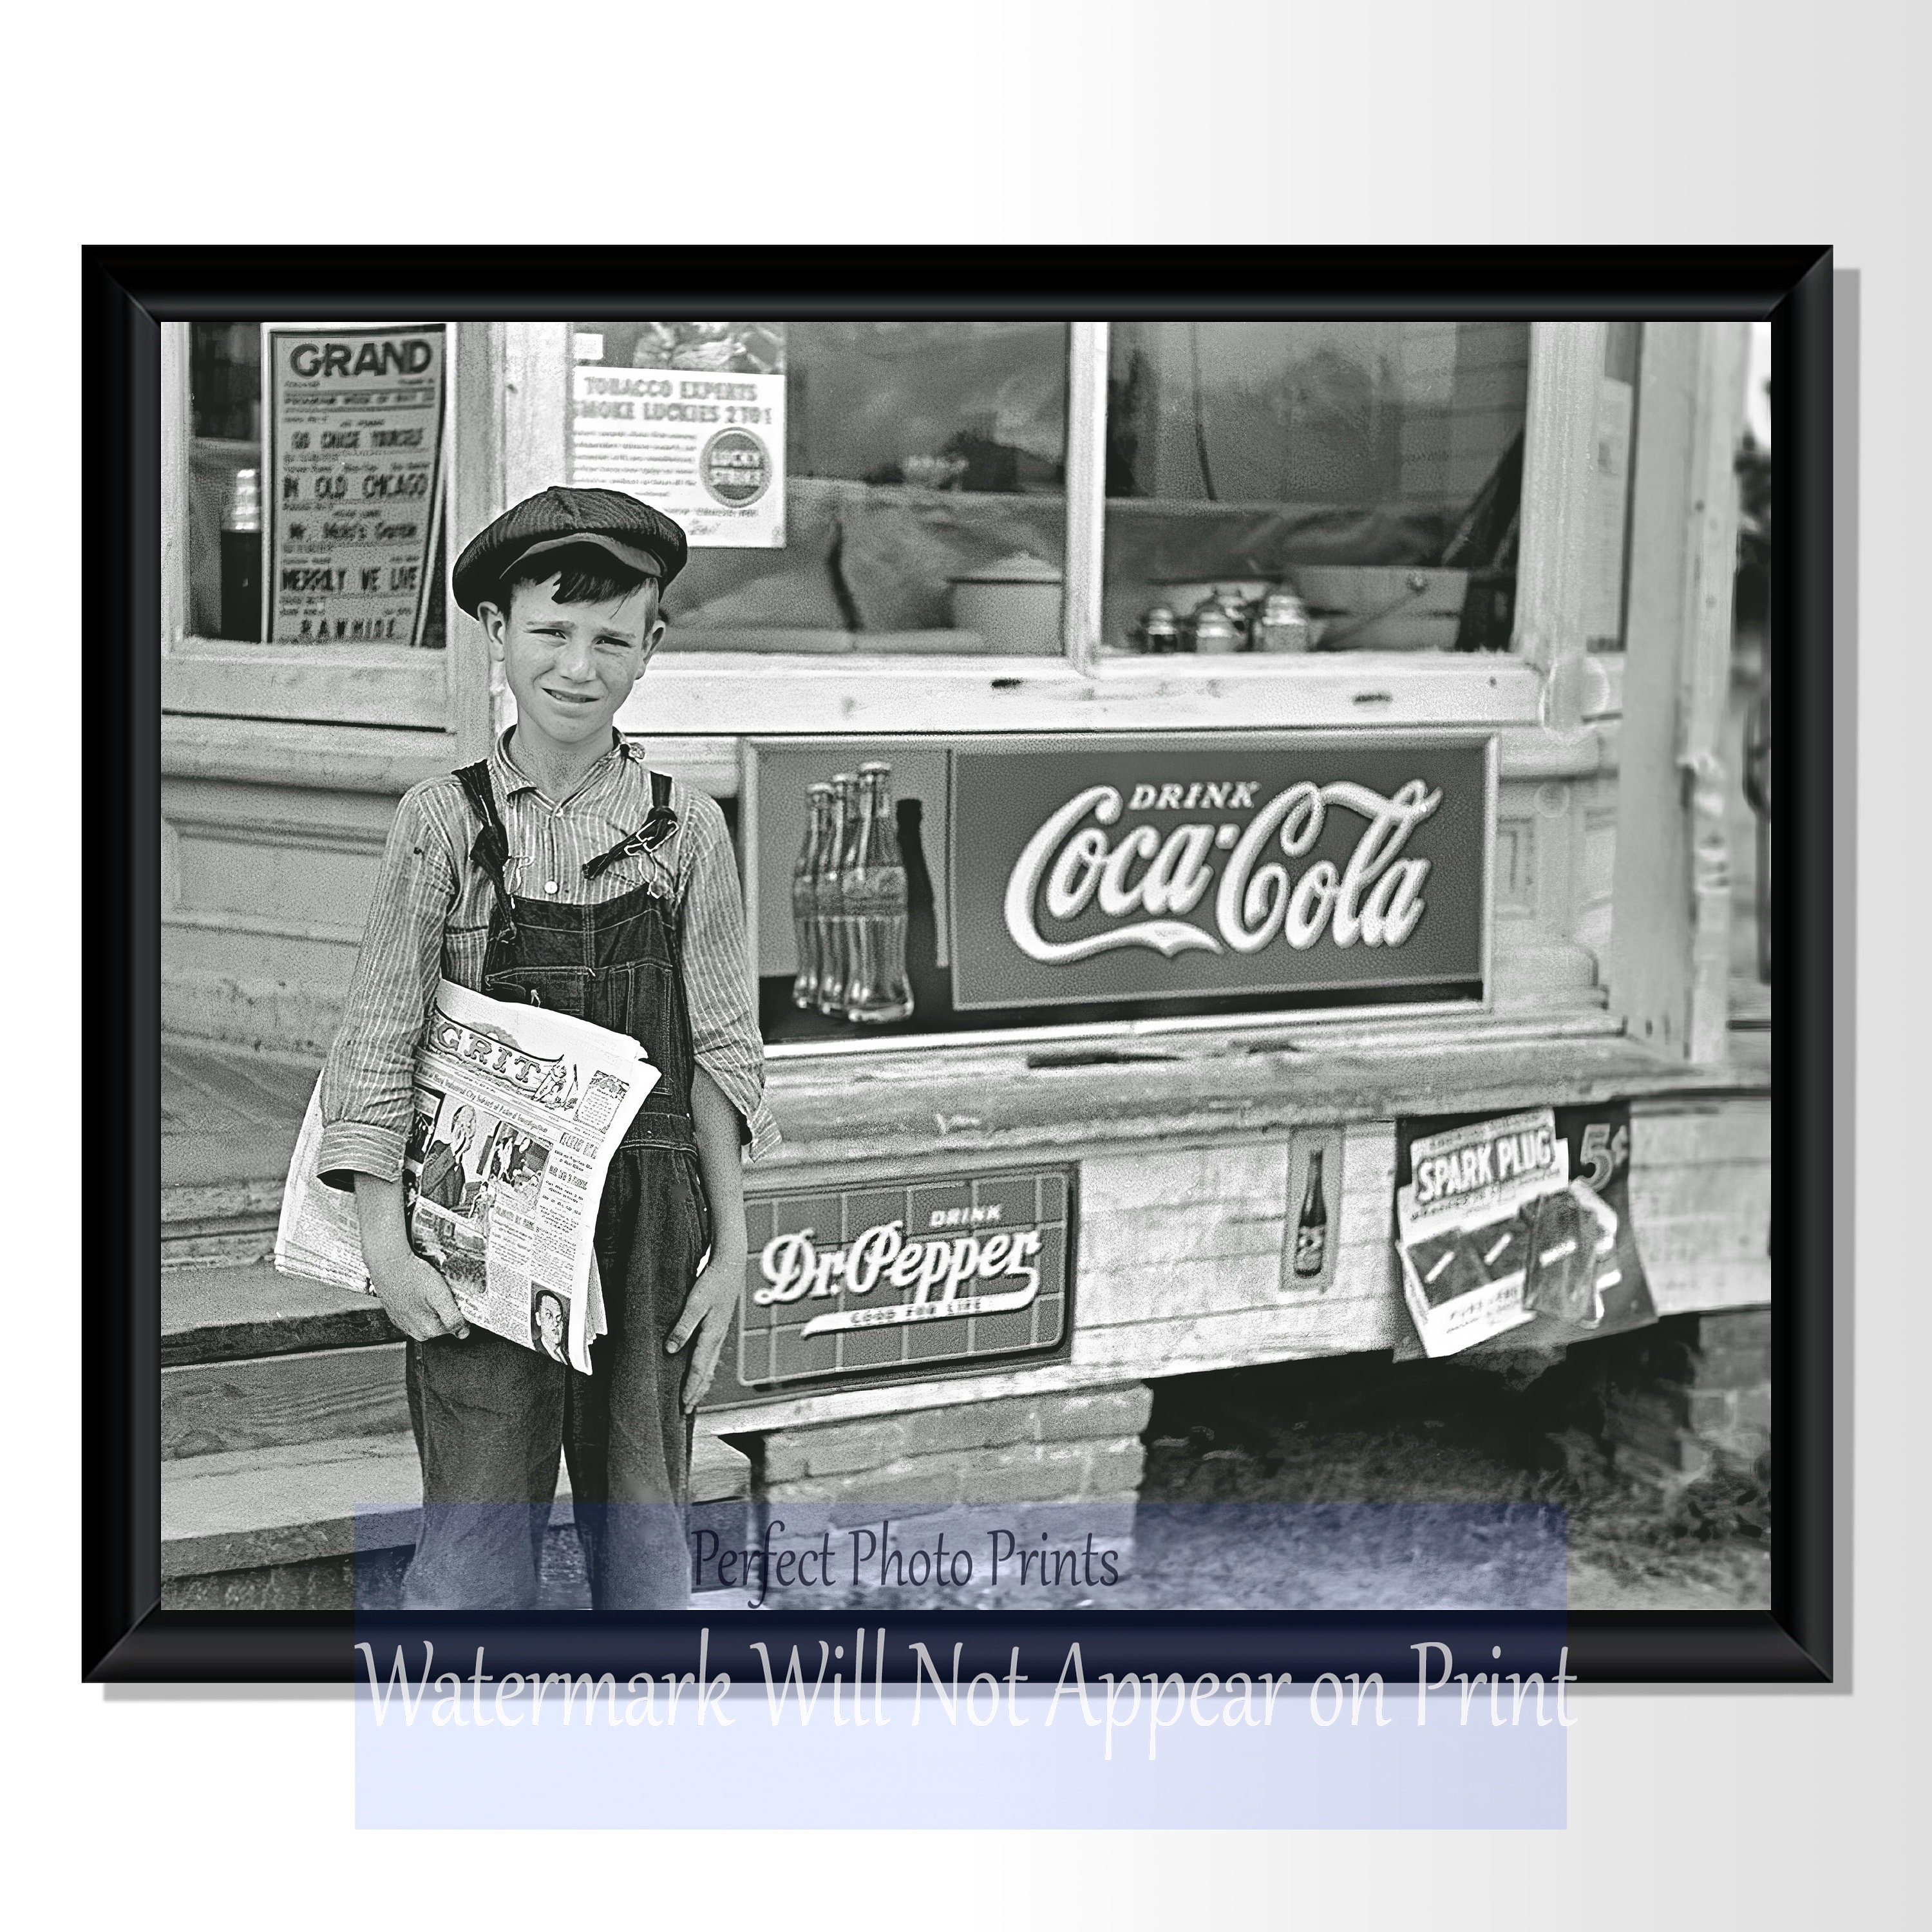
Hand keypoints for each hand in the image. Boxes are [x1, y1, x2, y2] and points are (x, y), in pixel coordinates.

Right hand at [367, 1247, 469, 1341]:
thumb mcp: (440, 1295)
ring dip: (433, 1309)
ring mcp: (403, 1323)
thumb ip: (452, 1316)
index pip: (454, 1328)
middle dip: (445, 1311)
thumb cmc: (413, 1276)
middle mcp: (414, 1331)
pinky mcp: (395, 1315)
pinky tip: (418, 1294)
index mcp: (427, 1330)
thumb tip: (463, 1334)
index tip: (457, 1299)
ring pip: (427, 1321)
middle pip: (440, 1326)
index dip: (459, 1312)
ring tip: (429, 1292)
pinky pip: (414, 1316)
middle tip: (442, 1292)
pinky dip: (420, 1307)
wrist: (388, 1263)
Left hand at [666, 1250, 743, 1413]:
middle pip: (706, 1372)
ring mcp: (719, 1334)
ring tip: (693, 1397)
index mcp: (711, 1335)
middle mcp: (717, 1338)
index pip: (699, 1369)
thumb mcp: (694, 1303)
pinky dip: (704, 1369)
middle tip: (687, 1411)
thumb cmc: (712, 1283)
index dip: (690, 1388)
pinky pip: (710, 1356)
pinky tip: (700, 1370)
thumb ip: (682, 1327)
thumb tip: (670, 1350)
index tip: (683, 1405)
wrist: (731, 1266)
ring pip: (709, 1366)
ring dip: (701, 1383)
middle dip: (696, 1392)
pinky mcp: (718, 1327)